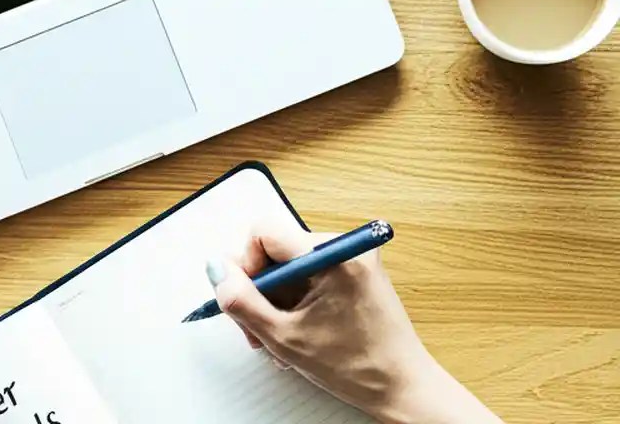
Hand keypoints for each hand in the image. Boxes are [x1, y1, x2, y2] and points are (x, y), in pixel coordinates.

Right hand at [207, 218, 501, 423]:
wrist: (403, 388)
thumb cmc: (358, 367)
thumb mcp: (283, 338)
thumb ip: (241, 301)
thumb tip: (217, 270)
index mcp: (332, 256)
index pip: (264, 232)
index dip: (246, 263)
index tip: (246, 295)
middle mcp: (344, 248)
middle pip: (274, 251)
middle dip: (259, 291)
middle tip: (258, 330)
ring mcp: (352, 258)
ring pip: (288, 266)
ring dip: (275, 302)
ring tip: (280, 338)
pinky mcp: (354, 271)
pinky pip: (308, 274)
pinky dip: (294, 302)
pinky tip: (297, 332)